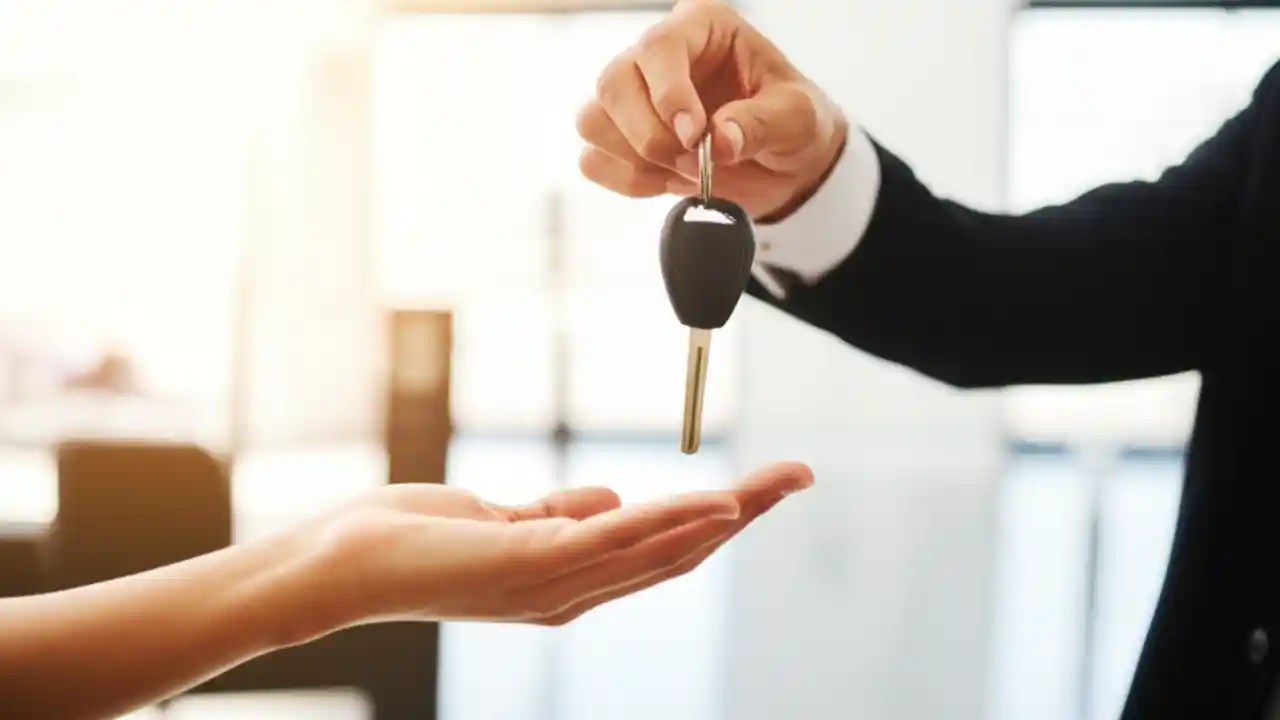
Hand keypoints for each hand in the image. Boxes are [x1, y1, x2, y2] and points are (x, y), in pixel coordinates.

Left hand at [288, 462, 812, 637]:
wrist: (340, 566)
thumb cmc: (413, 542)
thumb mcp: (502, 522)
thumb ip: (557, 514)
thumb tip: (609, 497)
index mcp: (570, 583)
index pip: (661, 552)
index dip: (718, 524)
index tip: (763, 491)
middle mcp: (573, 595)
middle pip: (679, 553)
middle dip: (745, 515)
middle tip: (798, 477)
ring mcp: (555, 585)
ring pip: (662, 549)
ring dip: (727, 514)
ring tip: (777, 484)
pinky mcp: (530, 562)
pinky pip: (616, 540)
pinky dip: (673, 520)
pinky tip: (714, 501)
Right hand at [577, 0, 847, 218]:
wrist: (784, 164)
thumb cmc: (793, 122)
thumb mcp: (798, 118)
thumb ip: (763, 123)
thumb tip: (719, 142)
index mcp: (701, 27)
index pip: (658, 46)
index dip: (668, 93)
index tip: (695, 136)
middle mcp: (656, 56)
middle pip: (613, 83)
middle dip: (650, 134)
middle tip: (694, 161)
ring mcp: (632, 98)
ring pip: (593, 121)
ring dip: (636, 157)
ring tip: (685, 169)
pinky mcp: (620, 140)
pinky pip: (594, 161)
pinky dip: (628, 180)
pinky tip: (667, 181)